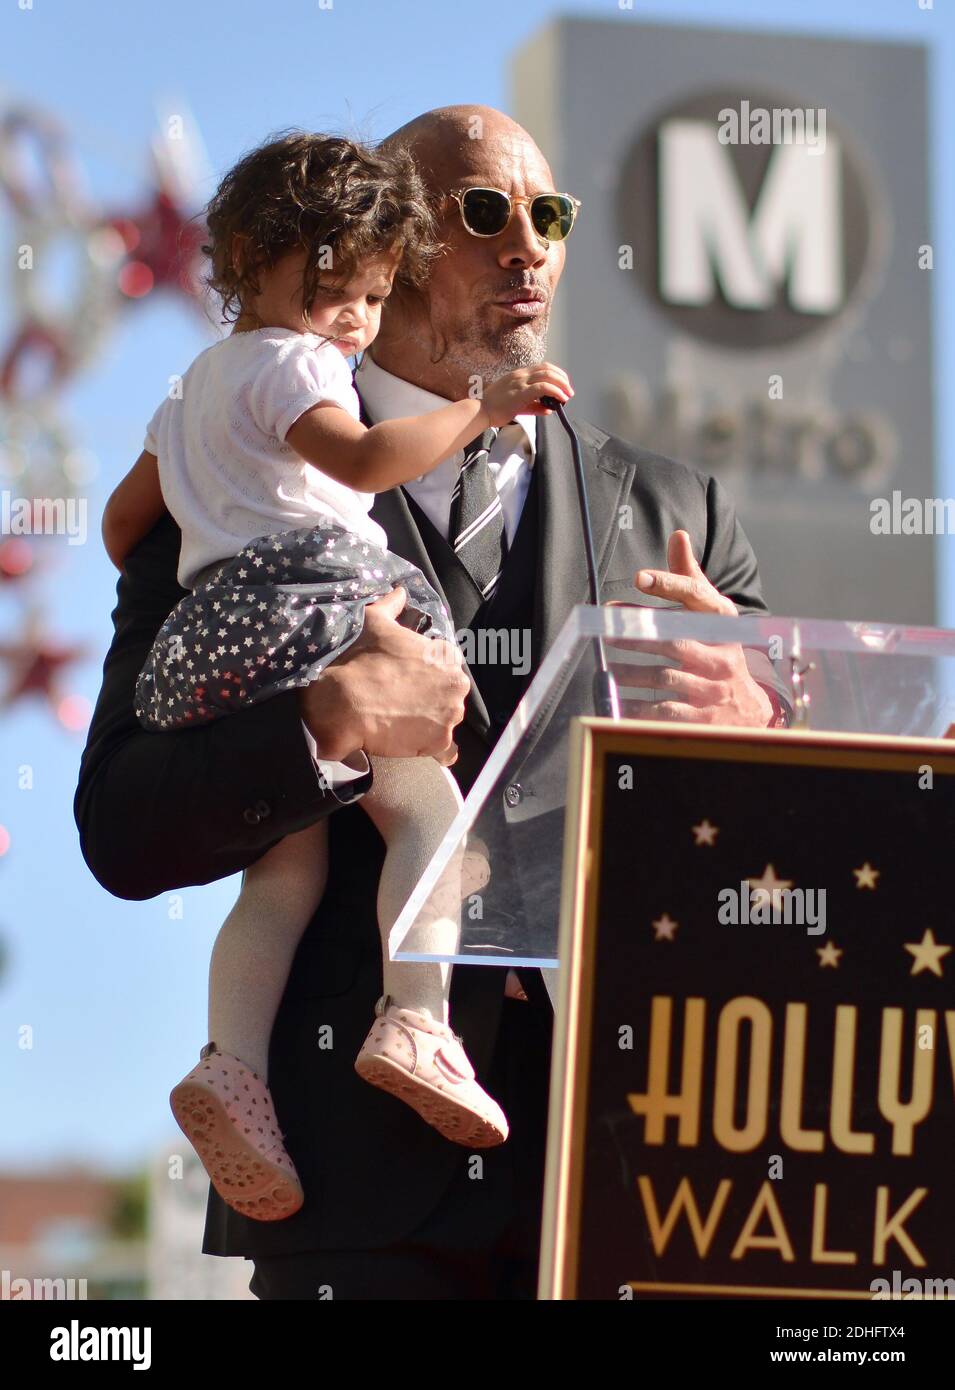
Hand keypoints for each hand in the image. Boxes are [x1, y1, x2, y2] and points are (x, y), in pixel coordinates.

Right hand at [298, 586, 469, 763]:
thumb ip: (392, 605)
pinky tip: (411, 743)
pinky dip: (432, 750)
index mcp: (446, 655)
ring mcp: (450, 715)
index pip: (445, 669)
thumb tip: (399, 592)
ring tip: (400, 723)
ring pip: (445, 722)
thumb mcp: (375, 621)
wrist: (342, 701)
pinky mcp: (440, 742)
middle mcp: (456, 684)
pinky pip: (445, 752)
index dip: (425, 677)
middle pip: (448, 697)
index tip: (406, 682)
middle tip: (401, 703)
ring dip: (428, 724)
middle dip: (430, 701)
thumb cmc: (357, 658)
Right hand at [481, 363, 572, 426]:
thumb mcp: (517, 405)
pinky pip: (544, 387)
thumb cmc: (495, 408)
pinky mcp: (521, 392)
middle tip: (569, 391)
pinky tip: (561, 399)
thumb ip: (534, 406)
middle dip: (562, 379)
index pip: (542, 367)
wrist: (480, 411)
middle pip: (548, 369)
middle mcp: (520, 375)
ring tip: (567, 395)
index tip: (563, 385)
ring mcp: (520, 382)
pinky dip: (556, 392)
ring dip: (562, 384)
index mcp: (518, 375)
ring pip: (548, 375)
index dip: (556, 374)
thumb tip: (548, 409)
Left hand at [606, 531, 772, 726]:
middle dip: (637, 634)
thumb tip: (677, 535)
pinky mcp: (704, 717)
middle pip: (675, 641)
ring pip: (666, 678)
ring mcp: (714, 688)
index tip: (639, 578)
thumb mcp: (711, 613)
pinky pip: (666, 711)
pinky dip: (639, 708)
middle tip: (605, 628)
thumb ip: (690, 578)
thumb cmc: (719, 648)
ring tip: (605, 668)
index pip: (697, 597)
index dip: (669, 586)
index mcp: (722, 621)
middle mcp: (722, 654)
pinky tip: (616, 702)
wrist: (749, 706)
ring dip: (631, 672)